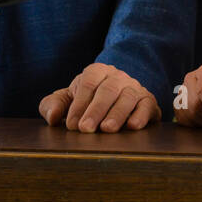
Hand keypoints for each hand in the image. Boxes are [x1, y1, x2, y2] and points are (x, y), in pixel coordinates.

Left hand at [38, 62, 161, 132]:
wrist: (116, 99)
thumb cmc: (86, 101)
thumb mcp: (66, 100)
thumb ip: (52, 105)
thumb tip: (52, 117)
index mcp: (97, 72)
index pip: (88, 83)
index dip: (79, 104)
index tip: (71, 124)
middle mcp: (118, 77)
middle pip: (108, 90)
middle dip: (96, 110)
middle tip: (86, 129)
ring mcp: (135, 88)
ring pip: (128, 97)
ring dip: (117, 114)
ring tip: (107, 129)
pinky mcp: (149, 102)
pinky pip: (147, 106)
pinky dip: (141, 115)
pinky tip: (132, 127)